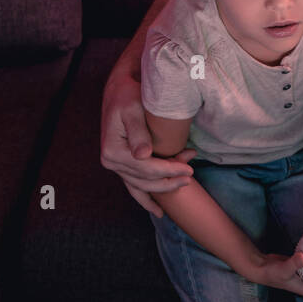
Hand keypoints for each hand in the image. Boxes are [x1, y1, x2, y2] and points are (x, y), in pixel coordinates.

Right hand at [99, 74, 195, 217]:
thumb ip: (138, 131)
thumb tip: (142, 155)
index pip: (147, 168)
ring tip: (184, 184)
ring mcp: (114, 165)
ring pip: (142, 185)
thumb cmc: (128, 95)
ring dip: (163, 188)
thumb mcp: (133, 109)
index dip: (169, 170)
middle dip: (170, 180)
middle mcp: (111, 162)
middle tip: (191, 176)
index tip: (189, 169)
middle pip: (145, 179)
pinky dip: (146, 199)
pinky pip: (134, 187)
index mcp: (113, 151)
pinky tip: (158, 211)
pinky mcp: (120, 165)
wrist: (119, 90)